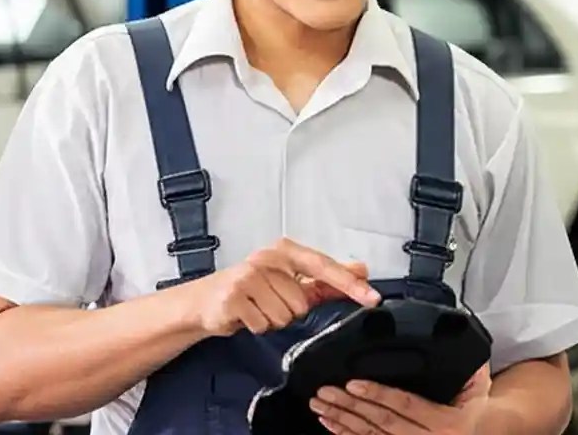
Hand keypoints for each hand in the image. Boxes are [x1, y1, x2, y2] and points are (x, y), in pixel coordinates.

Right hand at [196, 237, 380, 336]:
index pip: (325, 267)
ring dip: (273, 320)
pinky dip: (257, 326)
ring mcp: (249, 276)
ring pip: (284, 316)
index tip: (372, 297)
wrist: (205, 301)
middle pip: (303, 302)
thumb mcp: (290, 281)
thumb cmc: (251, 289)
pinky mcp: (235, 296)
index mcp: (284, 251)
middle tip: (269, 303)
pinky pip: (264, 324)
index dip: (349, 284)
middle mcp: (268, 258)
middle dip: (289, 311)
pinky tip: (246, 316)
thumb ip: (327, 279)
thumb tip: (361, 270)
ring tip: (257, 309)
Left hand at [310, 363, 491, 434]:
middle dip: (350, 407)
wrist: (482, 433)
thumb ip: (466, 367)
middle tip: (325, 392)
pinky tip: (331, 424)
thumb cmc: (476, 407)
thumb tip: (450, 337)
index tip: (353, 383)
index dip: (378, 394)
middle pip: (382, 423)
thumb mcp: (478, 385)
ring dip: (342, 421)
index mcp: (446, 422)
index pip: (406, 405)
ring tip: (320, 406)